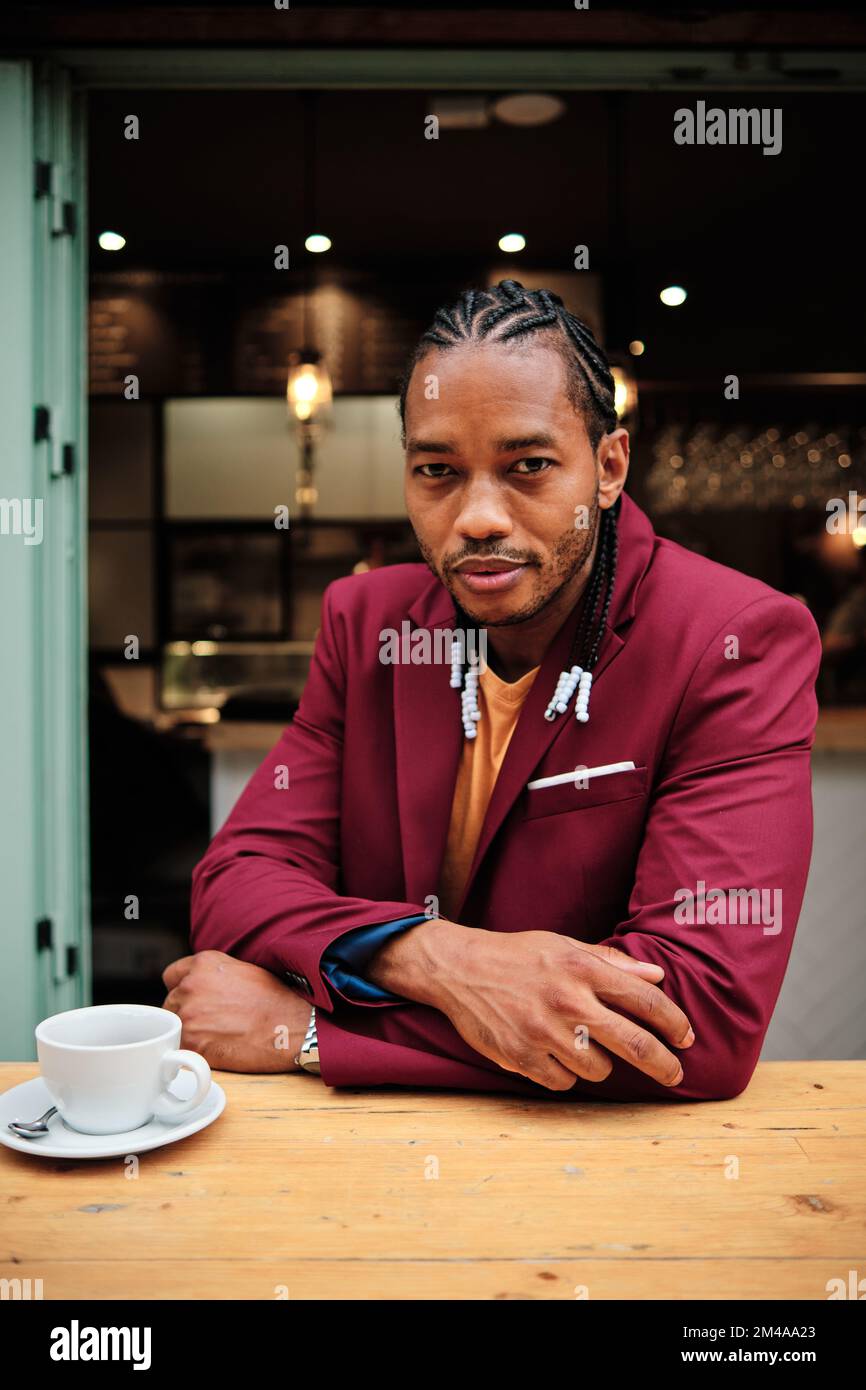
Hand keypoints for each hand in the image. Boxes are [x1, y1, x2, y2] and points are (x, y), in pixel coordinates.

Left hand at [162, 950, 312, 1072]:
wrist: (289, 1027)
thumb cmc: (274, 1000)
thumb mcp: (241, 970)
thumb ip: (212, 974)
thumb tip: (201, 987)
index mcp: (203, 963)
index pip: (171, 976)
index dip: (182, 989)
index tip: (192, 1000)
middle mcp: (191, 985)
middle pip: (170, 1002)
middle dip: (185, 1012)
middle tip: (210, 1022)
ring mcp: (188, 1015)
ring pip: (173, 1026)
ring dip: (187, 1032)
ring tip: (215, 1036)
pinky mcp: (191, 1043)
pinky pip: (179, 1048)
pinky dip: (191, 1052)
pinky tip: (214, 1049)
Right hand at [377, 922, 693, 1092]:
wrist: (458, 968)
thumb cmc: (518, 956)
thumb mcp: (564, 947)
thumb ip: (612, 963)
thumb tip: (657, 976)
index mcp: (582, 968)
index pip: (646, 1001)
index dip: (675, 1024)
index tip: (686, 1038)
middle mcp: (567, 1000)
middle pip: (635, 1045)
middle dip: (664, 1065)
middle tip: (675, 1075)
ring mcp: (543, 1032)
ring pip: (599, 1070)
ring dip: (599, 1063)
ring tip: (580, 1045)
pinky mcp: (521, 1057)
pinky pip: (564, 1082)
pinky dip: (564, 1074)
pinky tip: (553, 1054)